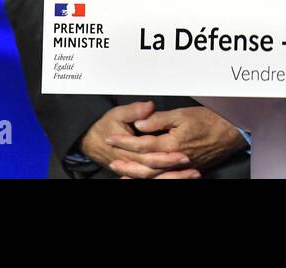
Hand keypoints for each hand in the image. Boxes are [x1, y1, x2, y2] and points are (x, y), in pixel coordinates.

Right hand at [79, 100, 198, 177]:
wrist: (91, 139)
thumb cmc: (107, 125)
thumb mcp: (118, 113)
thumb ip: (135, 111)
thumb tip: (149, 107)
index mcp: (126, 150)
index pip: (148, 156)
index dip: (166, 156)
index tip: (183, 154)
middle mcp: (129, 162)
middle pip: (152, 171)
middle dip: (174, 172)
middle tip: (193, 169)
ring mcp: (132, 169)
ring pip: (153, 178)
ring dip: (173, 178)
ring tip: (194, 175)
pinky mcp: (136, 171)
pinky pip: (151, 179)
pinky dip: (165, 179)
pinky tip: (181, 177)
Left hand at [103, 106, 245, 178]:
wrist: (231, 132)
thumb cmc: (210, 120)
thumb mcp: (183, 114)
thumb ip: (159, 119)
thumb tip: (140, 123)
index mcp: (171, 143)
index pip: (141, 144)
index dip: (124, 141)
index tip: (110, 138)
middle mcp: (174, 159)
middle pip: (144, 165)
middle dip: (126, 163)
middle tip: (111, 161)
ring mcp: (181, 167)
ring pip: (154, 175)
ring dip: (136, 175)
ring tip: (122, 174)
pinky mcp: (188, 169)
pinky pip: (166, 177)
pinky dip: (154, 178)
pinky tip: (146, 177)